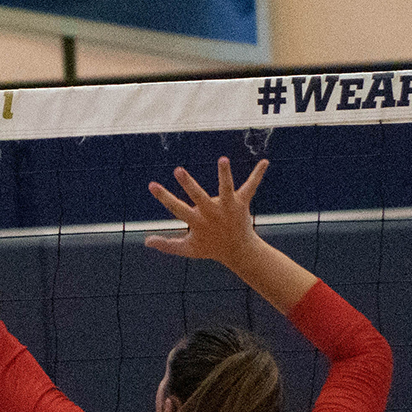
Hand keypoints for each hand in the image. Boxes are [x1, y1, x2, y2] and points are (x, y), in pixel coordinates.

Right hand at [144, 157, 268, 264]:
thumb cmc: (211, 248)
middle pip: (198, 196)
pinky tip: (265, 162)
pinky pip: (250, 187)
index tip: (152, 185)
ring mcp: (228, 207)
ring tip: (222, 160)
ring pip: (226, 188)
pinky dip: (257, 175)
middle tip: (178, 170)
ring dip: (225, 174)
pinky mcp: (241, 203)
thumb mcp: (187, 249)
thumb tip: (146, 242)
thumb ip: (167, 245)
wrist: (239, 251)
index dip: (164, 197)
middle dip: (188, 184)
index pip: (177, 208)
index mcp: (197, 222)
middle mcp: (212, 213)